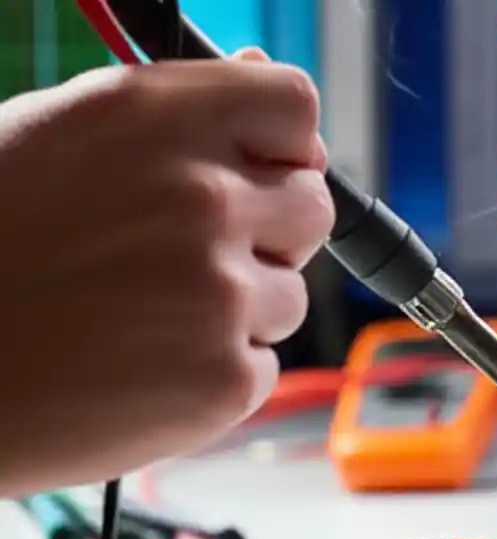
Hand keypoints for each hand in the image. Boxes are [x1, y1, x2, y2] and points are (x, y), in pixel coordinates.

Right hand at [0, 49, 332, 495]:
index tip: (259, 169)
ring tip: (142, 318)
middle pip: (311, 206)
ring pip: (290, 293)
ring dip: (238, 309)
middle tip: (184, 258)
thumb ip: (175, 116)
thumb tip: (256, 74)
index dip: (281, 144)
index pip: (293, 107)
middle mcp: (202, 198)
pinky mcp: (224, 378)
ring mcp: (220, 292)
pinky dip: (215, 374)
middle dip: (267, 233)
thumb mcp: (57, 138)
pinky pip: (262, 364)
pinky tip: (142, 368)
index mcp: (159, 119)